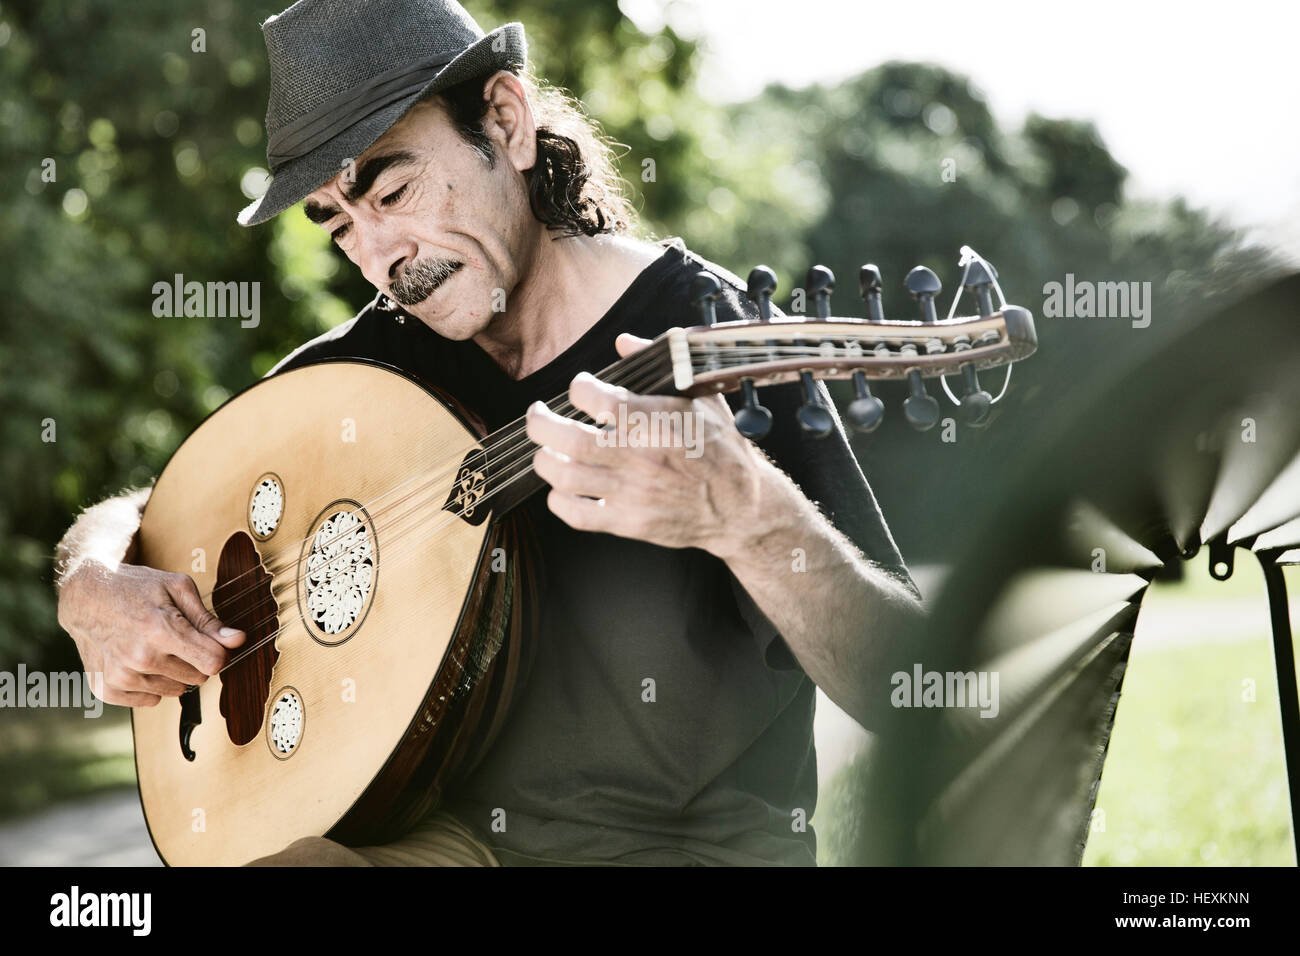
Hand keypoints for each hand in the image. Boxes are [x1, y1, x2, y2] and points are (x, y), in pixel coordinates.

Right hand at [57, 562, 244, 706]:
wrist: (86, 596)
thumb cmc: (136, 588)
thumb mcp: (177, 589)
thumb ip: (209, 620)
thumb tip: (238, 640)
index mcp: (162, 630)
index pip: (213, 663)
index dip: (219, 653)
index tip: (212, 643)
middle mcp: (141, 658)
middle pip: (197, 678)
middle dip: (194, 660)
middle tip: (176, 639)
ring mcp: (121, 676)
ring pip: (176, 691)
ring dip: (172, 673)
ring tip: (154, 647)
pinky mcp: (107, 690)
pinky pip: (150, 701)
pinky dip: (149, 685)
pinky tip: (138, 661)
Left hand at [525, 332, 767, 558]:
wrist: (742, 507)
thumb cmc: (722, 449)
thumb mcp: (702, 397)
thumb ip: (661, 363)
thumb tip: (623, 342)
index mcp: (656, 421)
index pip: (595, 398)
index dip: (579, 388)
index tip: (581, 389)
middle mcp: (639, 456)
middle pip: (566, 439)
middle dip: (540, 423)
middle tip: (538, 415)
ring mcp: (631, 492)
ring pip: (564, 476)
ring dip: (546, 460)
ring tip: (548, 451)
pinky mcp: (629, 523)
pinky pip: (577, 514)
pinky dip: (559, 500)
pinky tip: (562, 489)